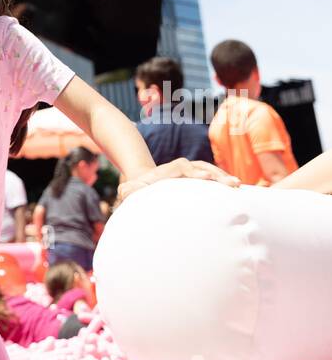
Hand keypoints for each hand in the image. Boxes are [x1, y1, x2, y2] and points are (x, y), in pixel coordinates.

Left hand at [116, 157, 240, 204]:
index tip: (208, 178)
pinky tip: (236, 189)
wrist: (144, 180)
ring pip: (210, 171)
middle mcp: (182, 167)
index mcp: (168, 170)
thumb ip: (128, 191)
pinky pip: (212, 177)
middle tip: (232, 184)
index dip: (196, 173)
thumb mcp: (130, 190)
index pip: (184, 168)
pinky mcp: (197, 177)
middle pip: (201, 167)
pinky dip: (223, 181)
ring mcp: (191, 171)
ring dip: (223, 178)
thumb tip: (123, 192)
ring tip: (238, 186)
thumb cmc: (139, 189)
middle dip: (217, 175)